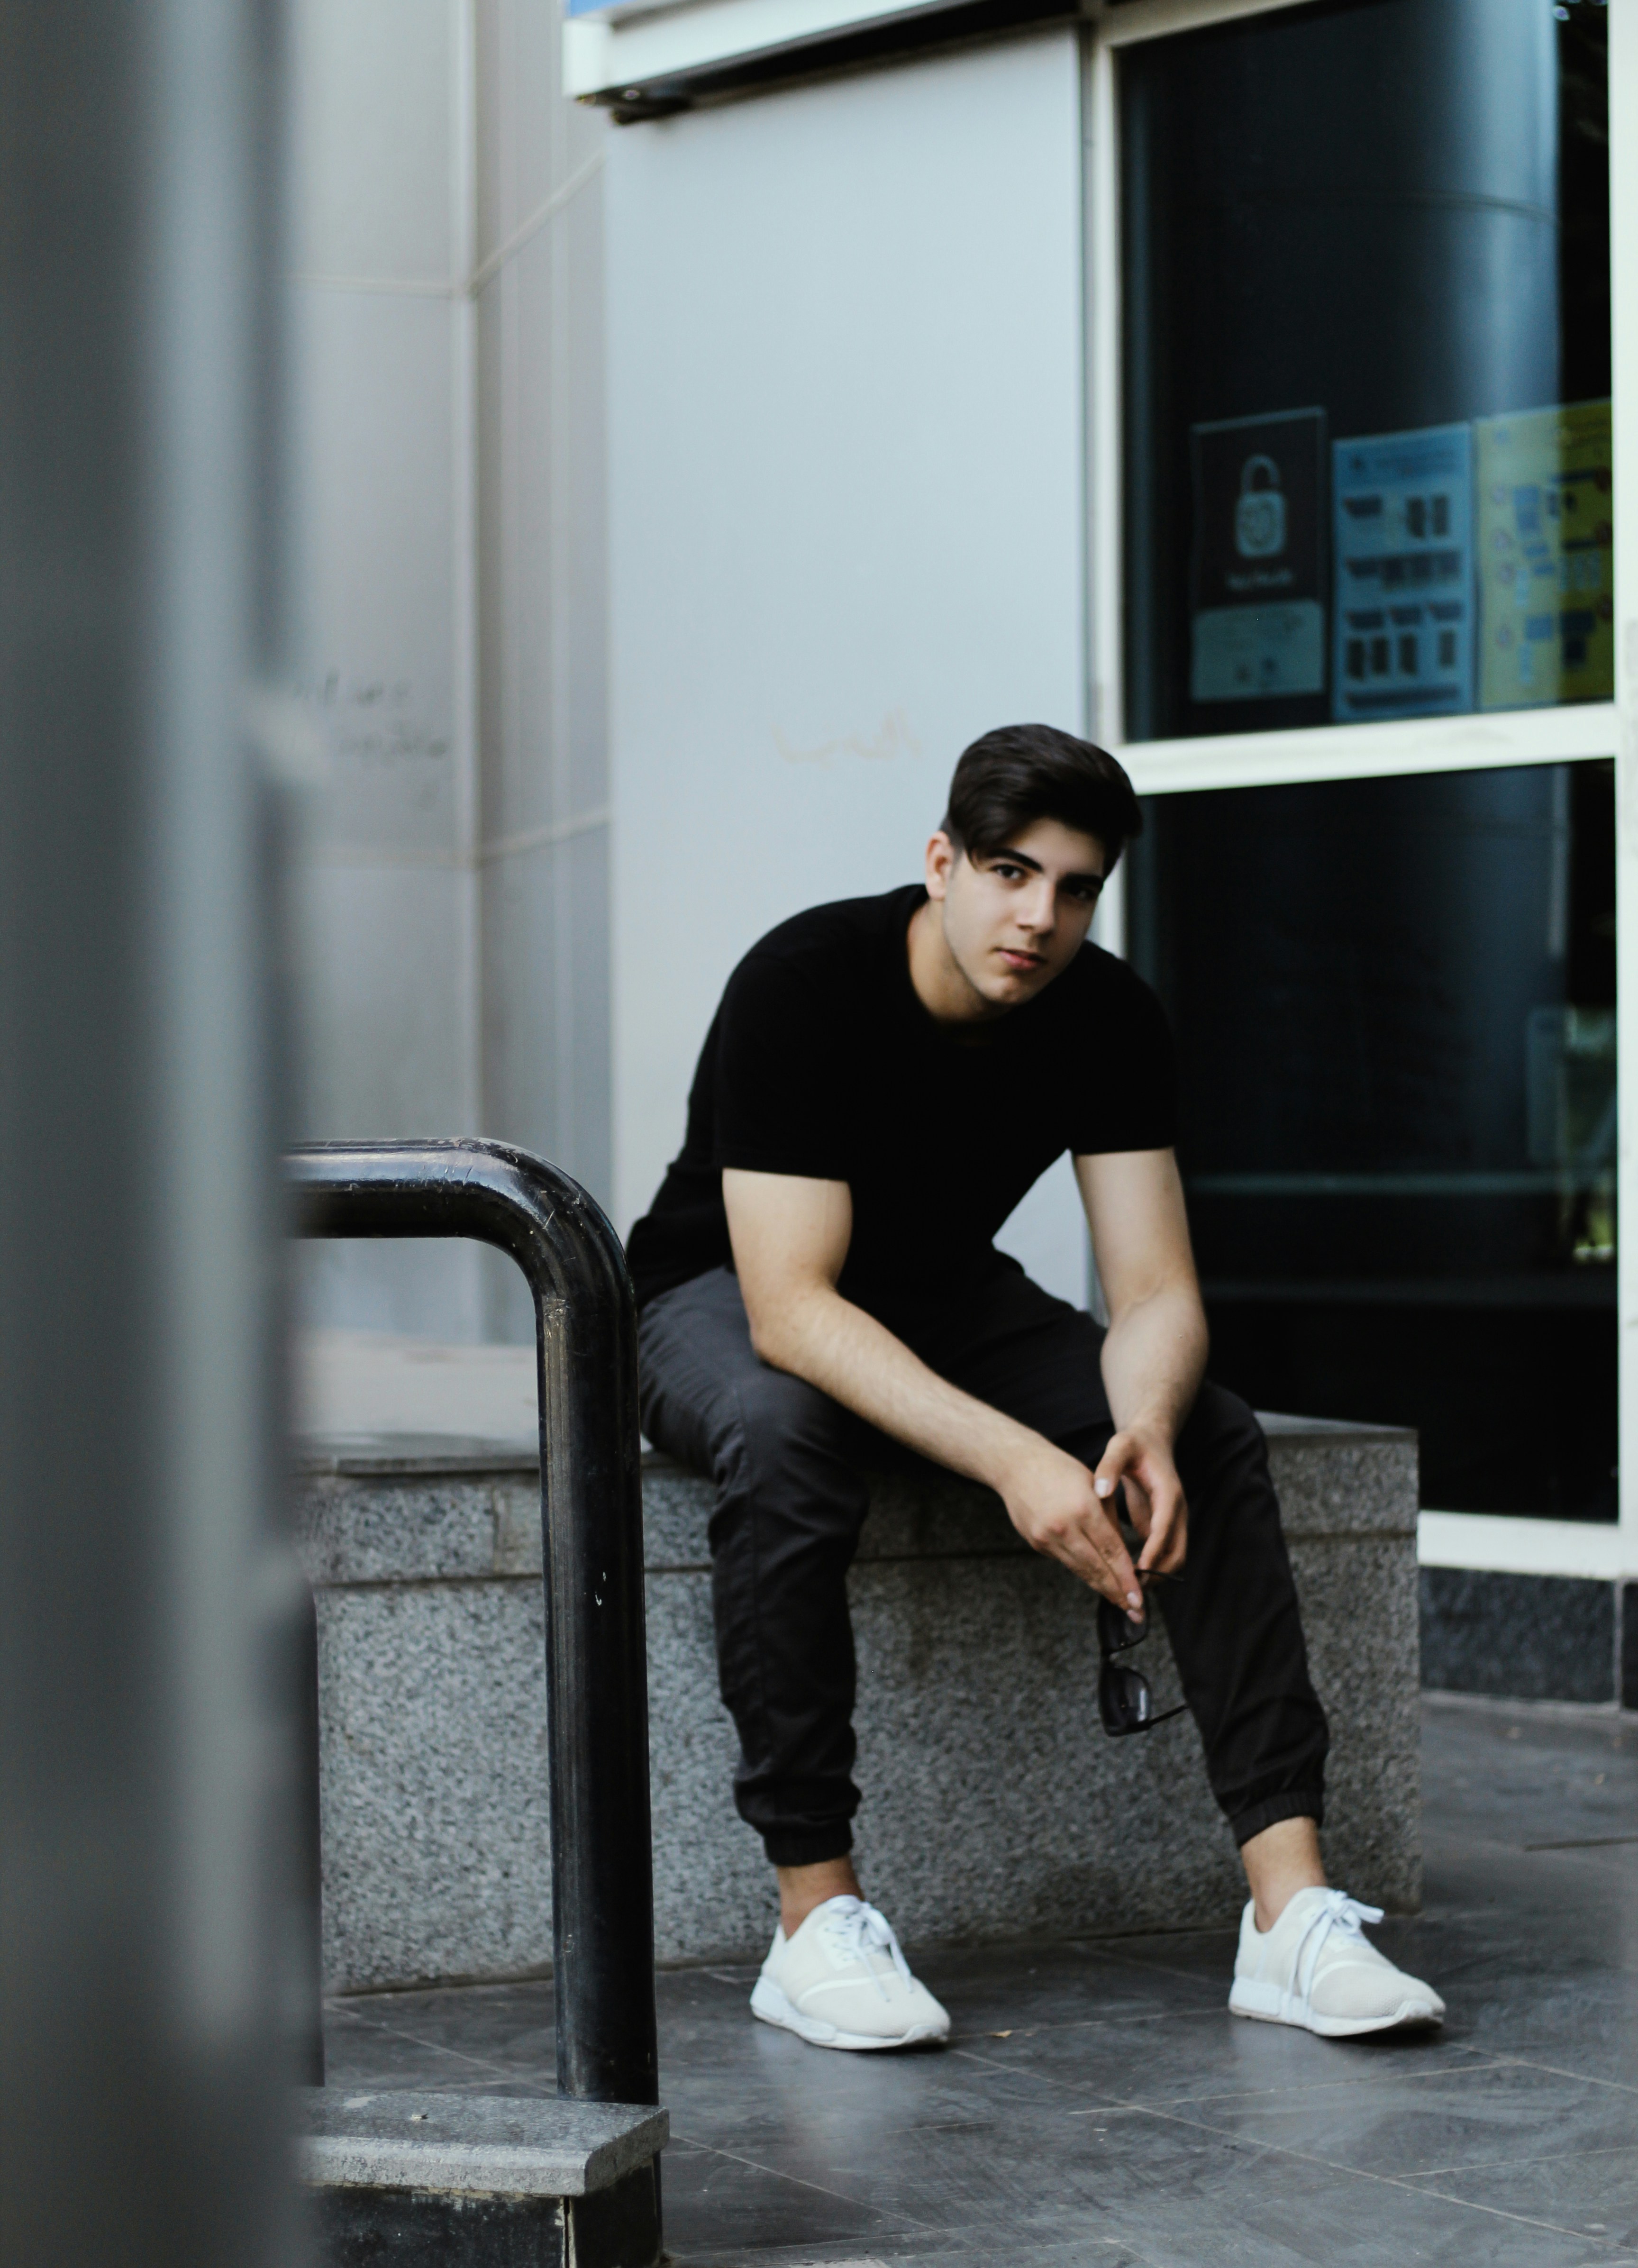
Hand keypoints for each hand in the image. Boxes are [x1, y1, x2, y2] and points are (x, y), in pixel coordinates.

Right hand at [998, 1439, 1144, 1615]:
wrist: (1016, 1465)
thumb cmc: (1061, 1470)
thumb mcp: (1095, 1487)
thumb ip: (1110, 1522)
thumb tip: (1124, 1556)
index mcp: (1084, 1509)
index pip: (1112, 1552)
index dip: (1127, 1579)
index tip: (1140, 1599)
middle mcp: (1065, 1528)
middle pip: (1097, 1569)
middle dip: (1118, 1593)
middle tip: (1136, 1613)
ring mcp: (1047, 1538)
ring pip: (1081, 1571)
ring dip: (1102, 1588)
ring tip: (1120, 1603)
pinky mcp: (1036, 1544)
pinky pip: (1066, 1562)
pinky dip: (1083, 1571)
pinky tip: (1097, 1581)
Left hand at [1092, 1424, 1188, 1577]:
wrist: (1151, 1441)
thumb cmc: (1134, 1444)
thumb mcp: (1120, 1446)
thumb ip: (1110, 1466)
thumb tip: (1100, 1490)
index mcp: (1168, 1493)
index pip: (1165, 1528)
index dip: (1153, 1551)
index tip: (1137, 1570)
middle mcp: (1177, 1511)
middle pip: (1177, 1552)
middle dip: (1157, 1572)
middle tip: (1129, 1586)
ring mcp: (1174, 1521)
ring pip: (1174, 1558)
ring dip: (1156, 1574)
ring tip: (1127, 1586)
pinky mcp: (1165, 1526)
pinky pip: (1164, 1554)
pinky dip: (1152, 1568)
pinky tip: (1128, 1575)